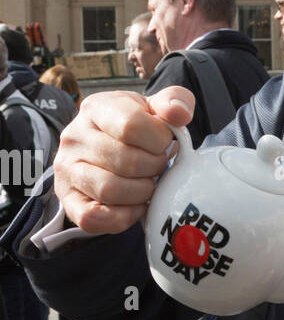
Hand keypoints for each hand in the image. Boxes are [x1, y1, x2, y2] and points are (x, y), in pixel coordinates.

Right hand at [54, 85, 195, 235]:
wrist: (104, 151)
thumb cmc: (133, 130)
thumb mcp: (153, 109)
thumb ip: (174, 102)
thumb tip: (180, 113)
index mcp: (96, 108)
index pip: (132, 125)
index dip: (159, 140)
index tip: (164, 144)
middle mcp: (74, 137)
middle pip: (126, 161)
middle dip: (154, 168)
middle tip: (159, 167)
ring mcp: (67, 170)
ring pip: (110, 190)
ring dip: (141, 193)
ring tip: (148, 185)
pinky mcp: (68, 200)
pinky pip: (93, 218)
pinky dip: (123, 217)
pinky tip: (135, 206)